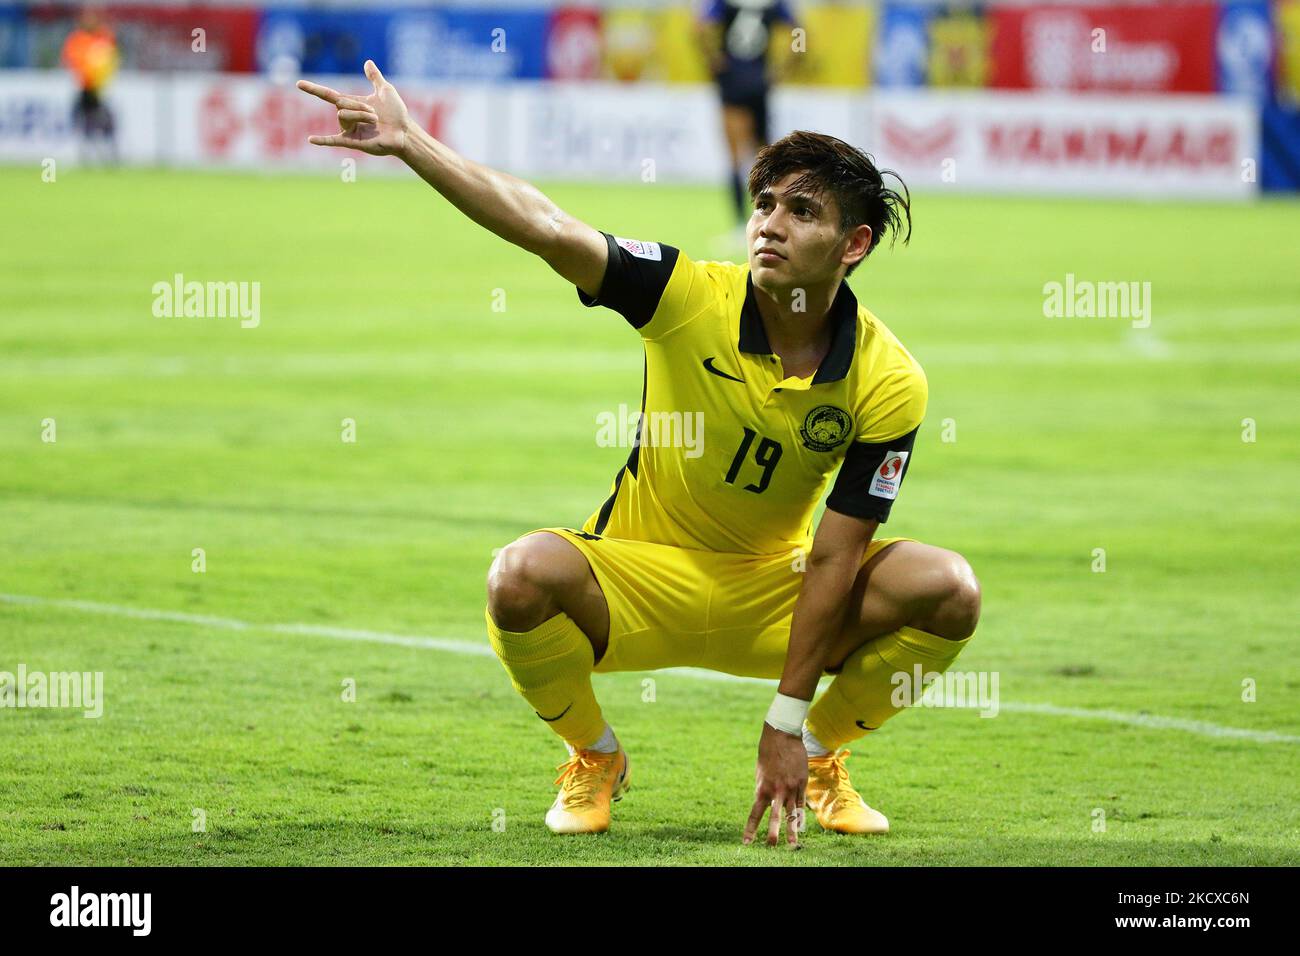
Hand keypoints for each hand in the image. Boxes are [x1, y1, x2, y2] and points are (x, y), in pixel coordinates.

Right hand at [296, 59, 410, 157]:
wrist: (405, 132)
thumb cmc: (397, 114)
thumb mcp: (386, 90)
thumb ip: (375, 77)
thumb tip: (367, 62)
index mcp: (352, 104)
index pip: (328, 95)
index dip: (314, 89)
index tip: (299, 84)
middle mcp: (348, 117)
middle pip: (341, 105)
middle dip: (360, 106)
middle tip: (376, 114)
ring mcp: (350, 130)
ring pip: (343, 116)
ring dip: (362, 116)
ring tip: (375, 122)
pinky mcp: (353, 142)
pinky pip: (334, 140)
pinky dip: (323, 140)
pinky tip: (311, 140)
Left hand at [742, 721, 806, 846]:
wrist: (782, 736)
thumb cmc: (768, 753)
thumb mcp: (760, 772)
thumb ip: (763, 787)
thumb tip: (765, 801)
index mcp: (762, 788)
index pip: (755, 813)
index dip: (751, 828)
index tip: (746, 842)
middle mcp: (776, 790)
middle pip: (775, 816)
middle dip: (773, 833)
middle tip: (771, 847)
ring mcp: (790, 788)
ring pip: (791, 813)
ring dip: (792, 831)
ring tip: (792, 845)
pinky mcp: (802, 783)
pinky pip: (801, 803)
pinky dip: (800, 816)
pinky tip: (800, 828)